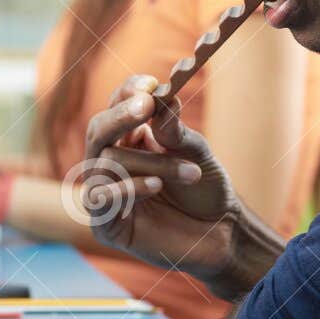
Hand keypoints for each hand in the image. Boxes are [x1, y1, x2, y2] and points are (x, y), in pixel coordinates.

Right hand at [76, 75, 242, 283]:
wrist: (221, 233)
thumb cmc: (206, 189)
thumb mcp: (194, 152)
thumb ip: (173, 129)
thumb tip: (160, 96)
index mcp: (129, 139)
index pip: (116, 106)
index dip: (128, 92)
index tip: (151, 85)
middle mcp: (110, 162)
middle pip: (98, 129)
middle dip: (122, 115)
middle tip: (146, 105)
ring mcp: (105, 193)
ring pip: (109, 162)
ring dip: (153, 163)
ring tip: (191, 173)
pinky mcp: (106, 225)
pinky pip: (102, 197)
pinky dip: (131, 187)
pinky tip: (157, 187)